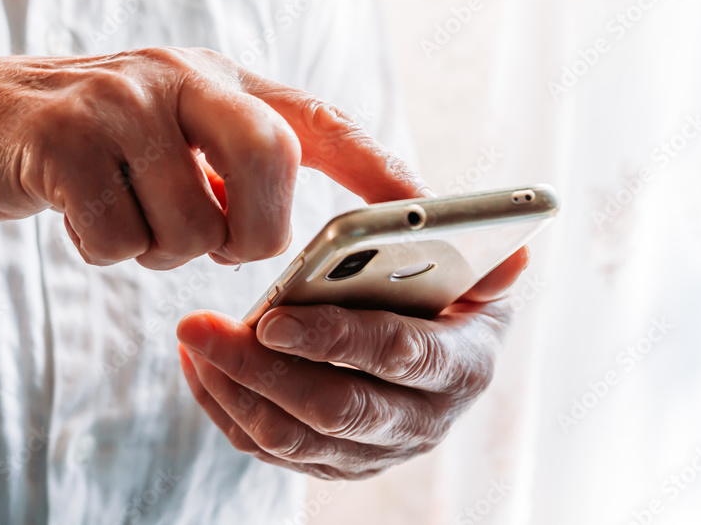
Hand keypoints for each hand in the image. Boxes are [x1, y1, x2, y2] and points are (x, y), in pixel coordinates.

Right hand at [0, 47, 427, 269]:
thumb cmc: (96, 145)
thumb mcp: (173, 133)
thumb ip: (233, 162)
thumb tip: (292, 235)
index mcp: (218, 80)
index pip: (315, 117)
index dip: (375, 162)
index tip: (426, 207)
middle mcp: (178, 78)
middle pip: (269, 160)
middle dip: (253, 231)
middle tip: (221, 244)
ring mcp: (119, 102)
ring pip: (190, 225)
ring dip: (162, 248)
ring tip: (128, 214)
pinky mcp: (61, 141)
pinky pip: (119, 241)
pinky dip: (107, 251)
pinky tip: (82, 214)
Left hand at [177, 247, 529, 478]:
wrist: (442, 338)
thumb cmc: (447, 282)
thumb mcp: (468, 254)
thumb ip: (468, 239)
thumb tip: (506, 252)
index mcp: (462, 361)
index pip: (398, 354)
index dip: (335, 339)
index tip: (273, 317)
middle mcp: (425, 418)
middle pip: (336, 410)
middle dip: (260, 370)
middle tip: (200, 328)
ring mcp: (378, 448)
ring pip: (294, 440)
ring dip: (234, 391)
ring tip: (194, 339)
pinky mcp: (338, 460)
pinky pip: (272, 450)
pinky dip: (226, 410)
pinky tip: (199, 366)